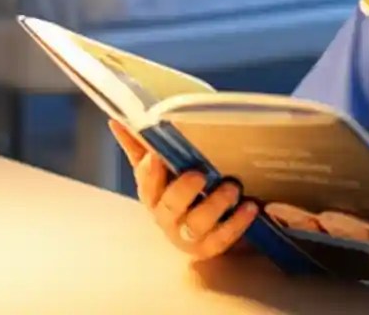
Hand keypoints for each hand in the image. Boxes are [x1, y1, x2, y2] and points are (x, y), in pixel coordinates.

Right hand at [109, 120, 258, 260]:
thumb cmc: (178, 192)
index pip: (145, 184)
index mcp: (152, 195)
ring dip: (215, 204)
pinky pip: (222, 238)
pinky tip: (251, 206)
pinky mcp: (210, 247)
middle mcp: (166, 217)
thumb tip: (117, 121)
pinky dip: (237, 223)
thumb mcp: (160, 170)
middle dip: (183, 190)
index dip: (149, 173)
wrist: (202, 230)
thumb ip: (141, 147)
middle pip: (169, 206)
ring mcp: (187, 235)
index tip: (156, 157)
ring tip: (232, 187)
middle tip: (200, 174)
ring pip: (197, 224)